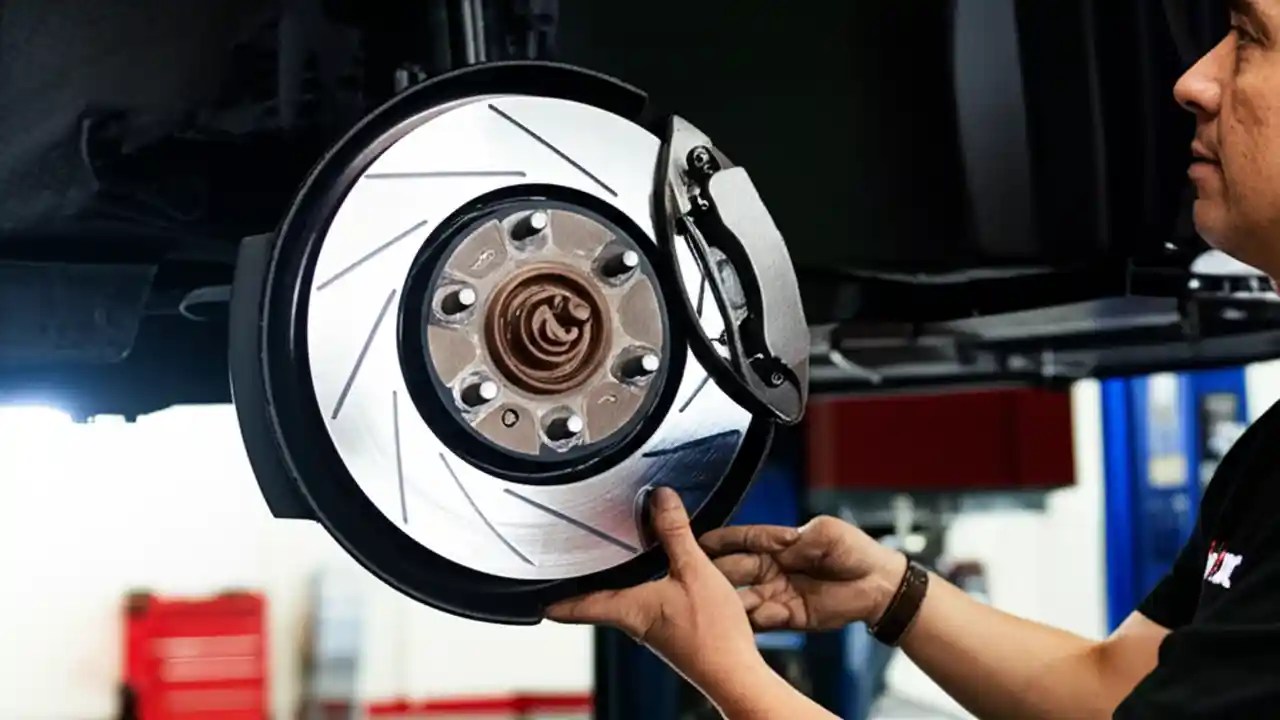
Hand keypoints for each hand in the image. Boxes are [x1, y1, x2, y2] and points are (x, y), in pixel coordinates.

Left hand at [546, 488, 771, 688]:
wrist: (736, 672)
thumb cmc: (713, 635)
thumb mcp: (694, 571)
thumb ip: (675, 533)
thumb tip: (661, 499)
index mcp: (628, 608)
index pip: (575, 604)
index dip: (552, 597)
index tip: (530, 591)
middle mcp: (633, 621)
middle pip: (596, 598)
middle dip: (584, 579)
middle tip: (568, 558)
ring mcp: (651, 627)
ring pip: (622, 598)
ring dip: (614, 578)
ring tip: (609, 555)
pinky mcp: (670, 629)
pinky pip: (646, 601)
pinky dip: (642, 583)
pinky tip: (656, 571)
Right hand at [701, 516, 906, 631]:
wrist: (879, 584)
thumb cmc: (854, 550)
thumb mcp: (826, 532)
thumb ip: (799, 538)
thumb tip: (781, 547)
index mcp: (778, 544)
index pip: (742, 540)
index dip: (720, 540)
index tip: (694, 539)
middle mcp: (772, 569)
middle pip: (735, 569)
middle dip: (716, 572)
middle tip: (695, 576)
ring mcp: (778, 593)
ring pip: (744, 597)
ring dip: (729, 601)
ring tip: (712, 603)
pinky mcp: (789, 616)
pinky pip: (765, 619)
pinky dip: (754, 620)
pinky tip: (746, 619)